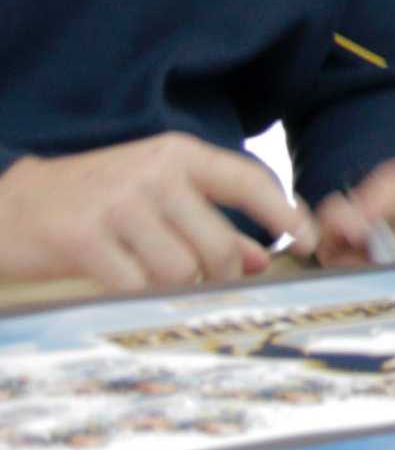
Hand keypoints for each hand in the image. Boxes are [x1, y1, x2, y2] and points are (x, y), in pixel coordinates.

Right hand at [0, 136, 312, 292]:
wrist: (8, 205)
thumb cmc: (91, 201)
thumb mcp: (153, 195)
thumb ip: (208, 222)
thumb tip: (261, 259)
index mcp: (176, 154)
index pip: (249, 180)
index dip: (284, 213)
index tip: (309, 241)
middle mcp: (152, 173)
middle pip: (219, 244)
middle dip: (221, 274)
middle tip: (204, 281)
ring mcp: (117, 204)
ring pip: (182, 271)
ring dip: (175, 289)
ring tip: (151, 277)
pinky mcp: (84, 238)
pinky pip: (137, 286)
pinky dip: (139, 296)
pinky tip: (125, 286)